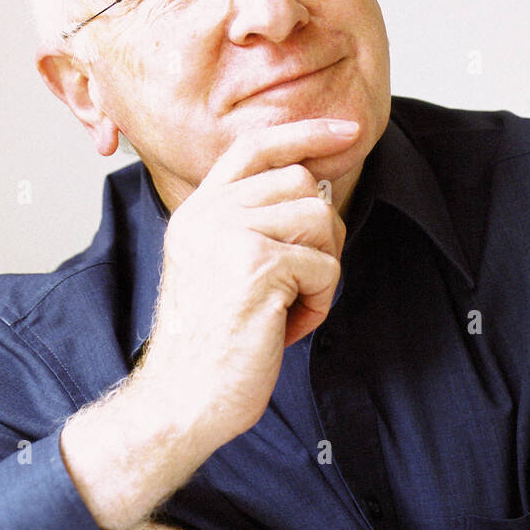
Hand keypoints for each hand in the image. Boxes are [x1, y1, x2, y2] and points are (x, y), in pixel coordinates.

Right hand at [135, 117, 356, 452]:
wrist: (181, 398)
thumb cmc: (211, 342)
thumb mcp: (217, 264)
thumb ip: (250, 221)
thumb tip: (314, 187)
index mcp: (197, 209)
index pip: (256, 146)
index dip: (306, 132)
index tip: (347, 131)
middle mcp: (209, 213)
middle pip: (301, 182)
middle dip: (319, 232)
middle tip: (298, 281)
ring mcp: (231, 234)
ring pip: (320, 218)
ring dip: (322, 269)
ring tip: (291, 305)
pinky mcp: (258, 265)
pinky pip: (325, 266)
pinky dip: (320, 302)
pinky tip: (287, 326)